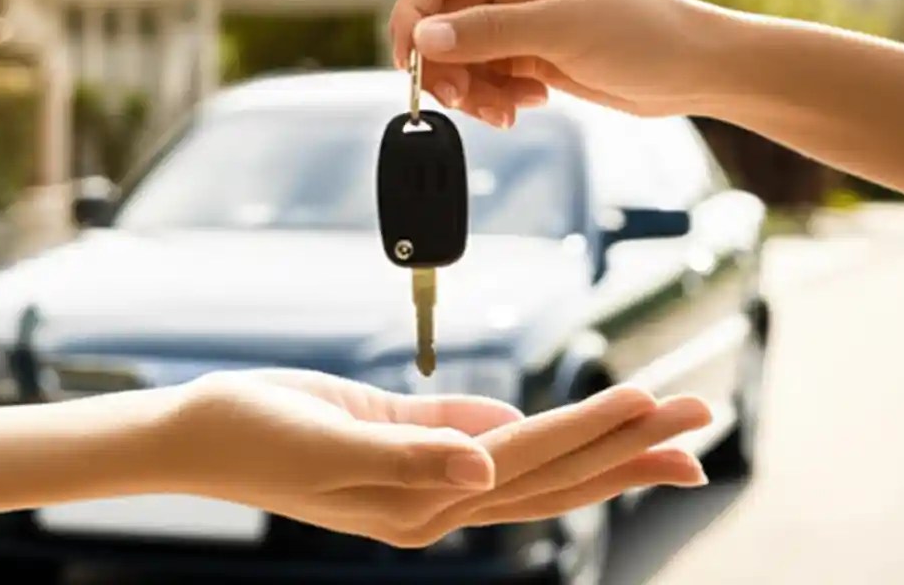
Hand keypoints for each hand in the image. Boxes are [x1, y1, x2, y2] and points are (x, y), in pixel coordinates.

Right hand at [120, 369, 709, 547]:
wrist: (202, 435)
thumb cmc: (253, 431)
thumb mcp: (324, 439)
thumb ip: (409, 452)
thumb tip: (486, 465)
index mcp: (416, 501)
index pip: (525, 462)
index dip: (587, 431)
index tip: (647, 400)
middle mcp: (434, 504)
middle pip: (552, 477)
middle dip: (628, 448)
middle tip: (701, 419)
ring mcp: (427, 487)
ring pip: (537, 473)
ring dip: (606, 452)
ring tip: (670, 434)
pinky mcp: (415, 456)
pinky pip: (499, 457)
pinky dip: (551, 447)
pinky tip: (586, 435)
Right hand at [389, 0, 731, 127]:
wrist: (690, 69)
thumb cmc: (643, 32)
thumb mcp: (560, 30)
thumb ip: (488, 33)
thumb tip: (425, 39)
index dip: (414, 18)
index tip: (413, 64)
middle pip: (437, 19)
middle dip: (445, 65)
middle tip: (461, 101)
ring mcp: (513, 12)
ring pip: (454, 54)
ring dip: (470, 89)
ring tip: (504, 109)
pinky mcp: (522, 47)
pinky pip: (480, 74)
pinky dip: (491, 97)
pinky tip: (526, 103)